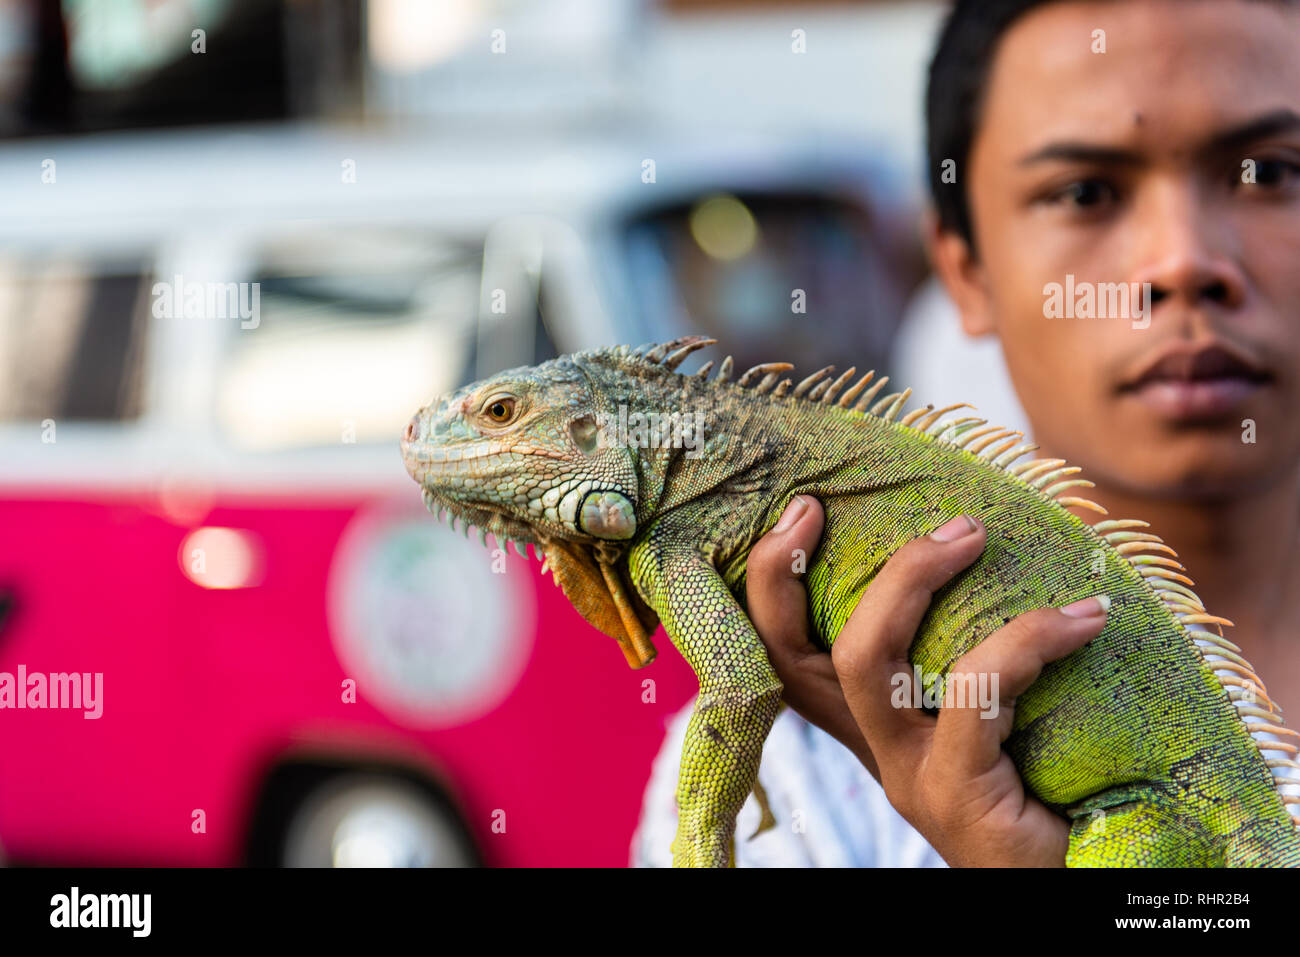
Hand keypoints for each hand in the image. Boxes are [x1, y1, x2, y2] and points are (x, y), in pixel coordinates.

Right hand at [745, 495, 1109, 866]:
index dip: (770, 584)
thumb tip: (1006, 537)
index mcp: (874, 723)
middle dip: (787, 571)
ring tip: (971, 533)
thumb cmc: (1056, 784)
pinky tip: (1082, 620)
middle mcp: (875, 747)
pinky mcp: (958, 794)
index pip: (782, 654)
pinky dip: (1025, 642)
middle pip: (789, 656)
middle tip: (819, 506)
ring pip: (863, 661)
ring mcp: (909, 774)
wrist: (1085, 878)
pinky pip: (974, 694)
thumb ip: (983, 646)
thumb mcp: (999, 708)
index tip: (801, 512)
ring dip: (909, 579)